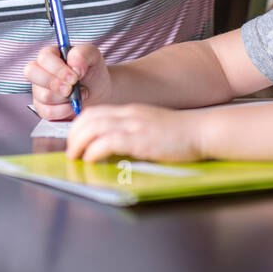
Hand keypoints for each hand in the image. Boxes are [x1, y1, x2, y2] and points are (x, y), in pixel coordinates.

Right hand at [24, 43, 111, 119]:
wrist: (99, 92)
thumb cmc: (92, 72)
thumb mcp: (93, 56)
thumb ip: (83, 53)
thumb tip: (73, 64)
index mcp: (50, 55)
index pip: (44, 57)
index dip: (58, 68)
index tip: (75, 77)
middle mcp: (41, 71)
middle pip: (31, 73)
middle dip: (54, 83)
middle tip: (71, 88)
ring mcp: (39, 90)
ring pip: (43, 95)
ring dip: (65, 98)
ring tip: (79, 94)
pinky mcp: (42, 108)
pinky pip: (47, 111)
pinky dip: (64, 110)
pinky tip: (74, 105)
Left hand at [65, 103, 205, 163]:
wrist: (201, 130)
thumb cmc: (179, 134)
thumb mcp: (150, 128)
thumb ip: (132, 133)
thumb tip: (113, 147)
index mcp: (130, 112)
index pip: (94, 112)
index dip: (78, 126)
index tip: (75, 141)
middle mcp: (129, 115)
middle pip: (88, 118)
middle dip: (73, 135)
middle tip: (71, 151)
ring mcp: (134, 126)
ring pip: (93, 128)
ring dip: (78, 143)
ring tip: (76, 157)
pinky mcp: (140, 140)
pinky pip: (107, 141)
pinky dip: (94, 151)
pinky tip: (91, 160)